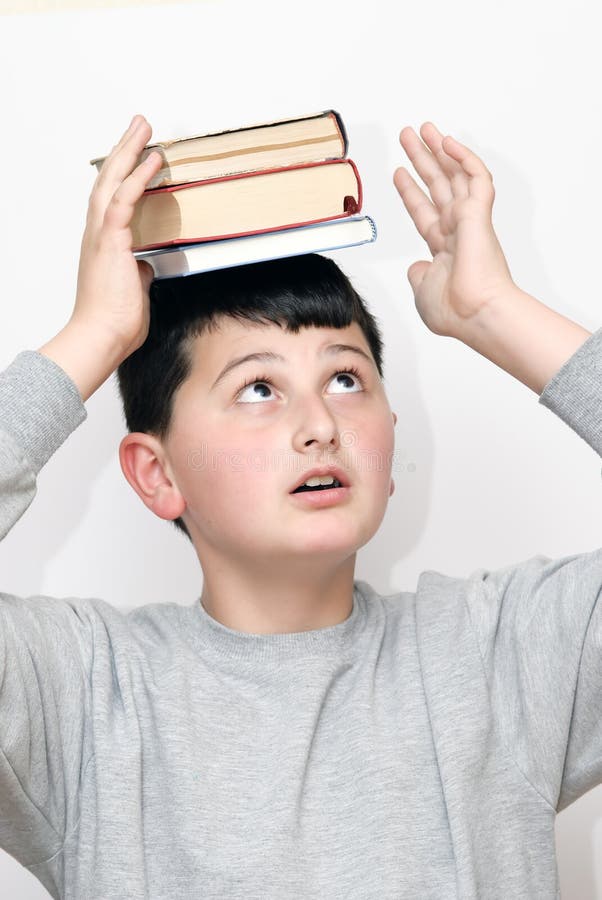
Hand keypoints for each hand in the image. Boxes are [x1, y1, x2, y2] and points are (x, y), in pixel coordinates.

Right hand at [71, 114, 162, 358]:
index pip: (111, 197)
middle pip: (108, 179)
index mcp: (102, 243)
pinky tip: (151, 160)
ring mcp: (102, 235)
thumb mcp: (134, 289)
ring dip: (129, 151)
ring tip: (143, 128)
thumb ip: (139, 272)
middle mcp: (97, 233)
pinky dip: (138, 178)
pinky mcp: (111, 241)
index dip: (122, 172)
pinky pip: (124, 200)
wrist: (101, 336)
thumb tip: (146, 266)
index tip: (134, 153)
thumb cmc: (114, 321)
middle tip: (138, 125)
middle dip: (124, 149)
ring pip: (112, 181)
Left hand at [393, 122, 514, 340]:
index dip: (411, 191)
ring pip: (454, 174)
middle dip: (422, 160)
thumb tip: (416, 266)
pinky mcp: (480, 212)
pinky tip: (447, 141)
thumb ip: (418, 275)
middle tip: (408, 136)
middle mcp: (458, 230)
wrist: (475, 312)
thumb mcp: (422, 290)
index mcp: (444, 248)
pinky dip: (463, 157)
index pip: (424, 211)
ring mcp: (469, 219)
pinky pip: (476, 176)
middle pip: (437, 186)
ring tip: (423, 127)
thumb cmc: (454, 310)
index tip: (399, 171)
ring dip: (438, 149)